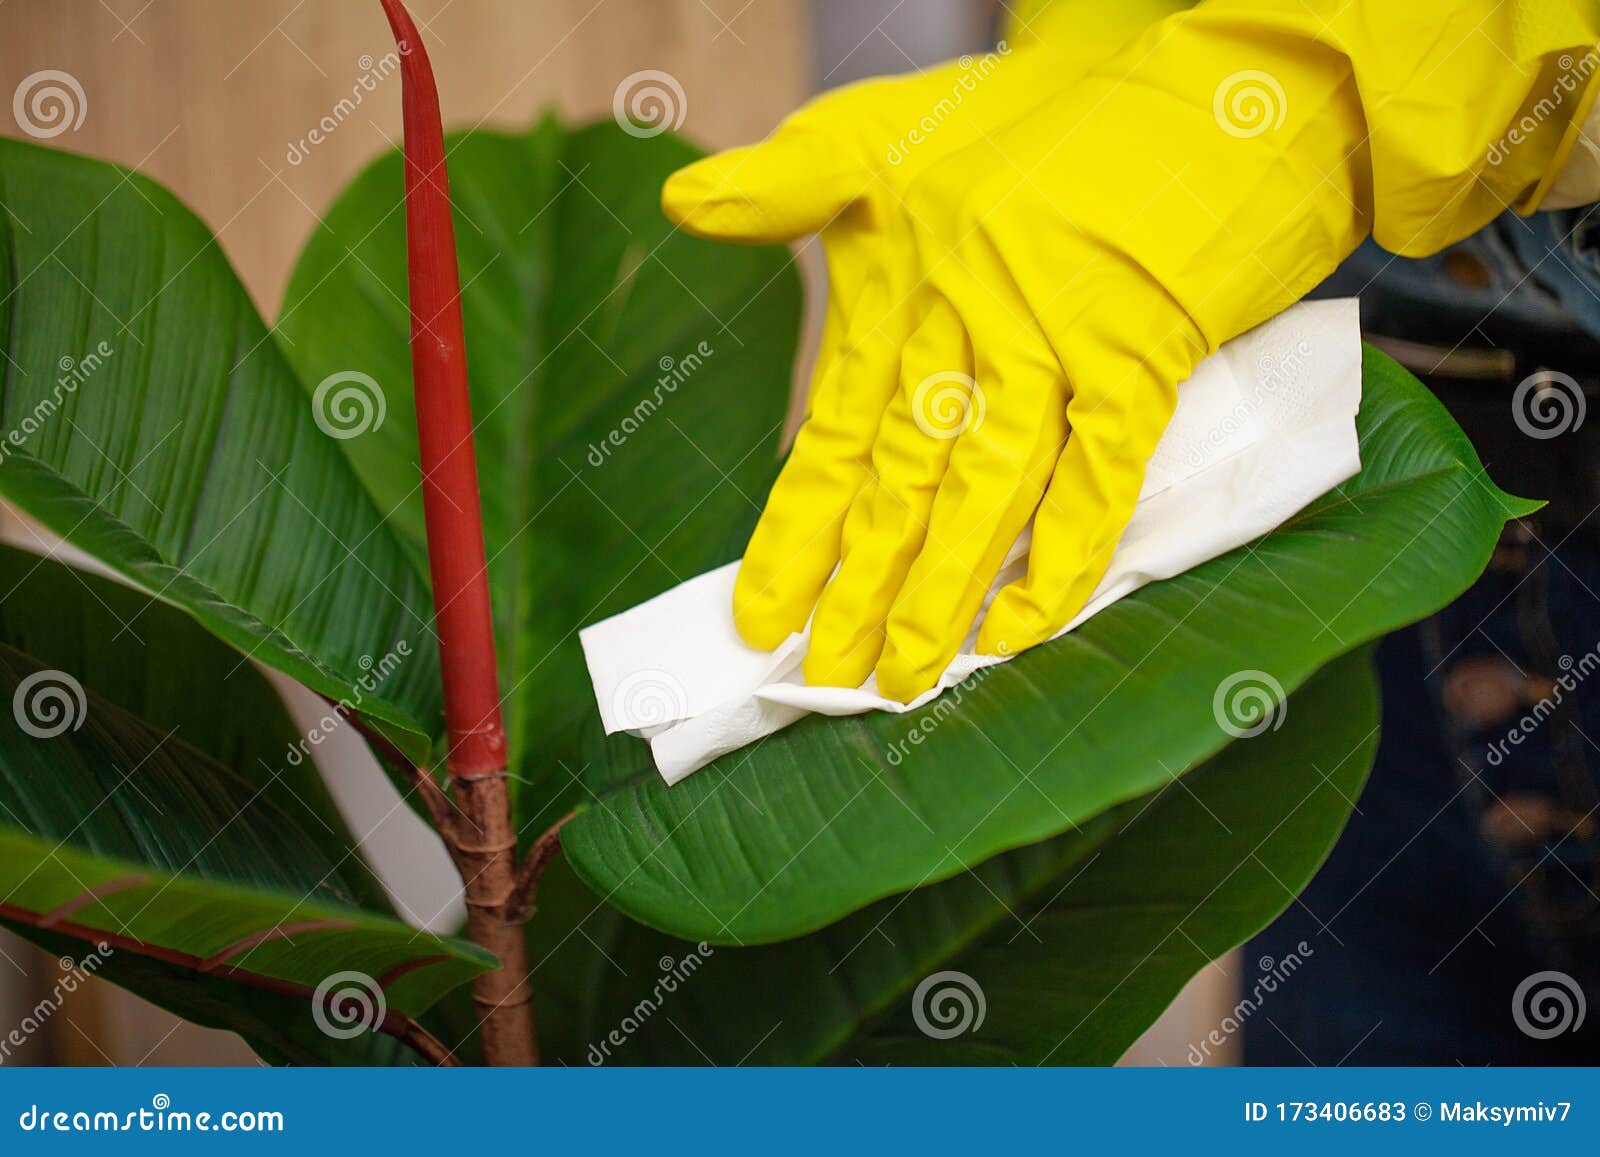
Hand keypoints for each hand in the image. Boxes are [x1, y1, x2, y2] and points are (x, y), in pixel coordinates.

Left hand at [662, 8, 1175, 672]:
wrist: (1203, 82)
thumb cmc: (1045, 115)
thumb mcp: (888, 123)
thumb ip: (785, 178)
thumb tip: (679, 206)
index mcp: (901, 295)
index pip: (832, 440)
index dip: (793, 535)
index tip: (758, 616)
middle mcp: (966, 333)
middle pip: (899, 487)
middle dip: (858, 590)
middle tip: (823, 676)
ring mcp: (1056, 351)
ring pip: (984, 498)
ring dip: (941, 594)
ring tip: (904, 678)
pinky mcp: (1140, 362)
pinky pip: (1098, 479)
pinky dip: (1064, 558)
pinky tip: (1022, 627)